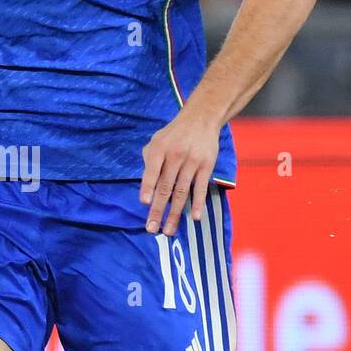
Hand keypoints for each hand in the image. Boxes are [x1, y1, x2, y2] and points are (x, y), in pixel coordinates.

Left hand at [140, 110, 219, 235]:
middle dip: (158, 210)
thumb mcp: (156, 140)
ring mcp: (192, 162)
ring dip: (175, 214)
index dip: (148, 187)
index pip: (152, 171)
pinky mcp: (206, 166)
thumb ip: (149, 161)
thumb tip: (146, 187)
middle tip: (152, 229)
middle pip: (166, 187)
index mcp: (159, 149)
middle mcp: (175, 155)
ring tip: (168, 230)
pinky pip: (201, 188)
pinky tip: (195, 217)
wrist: (201, 119)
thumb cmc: (173, 134)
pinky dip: (198, 203)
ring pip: (182, 192)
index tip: (145, 203)